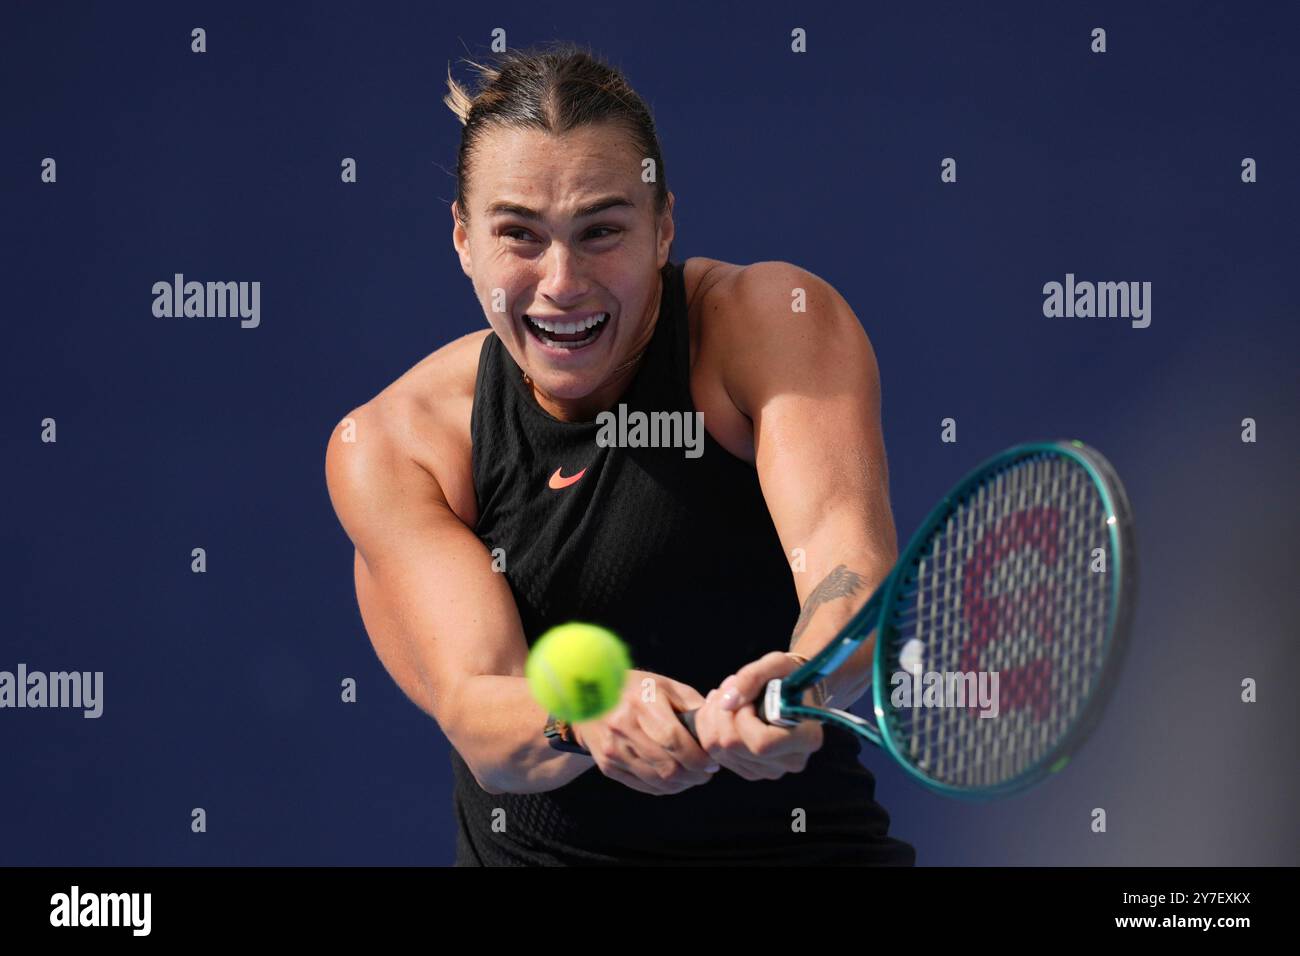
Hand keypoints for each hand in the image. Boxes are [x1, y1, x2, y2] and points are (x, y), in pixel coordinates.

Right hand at [574, 669, 720, 795]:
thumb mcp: (665, 686)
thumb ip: (693, 705)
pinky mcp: (607, 765)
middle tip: (707, 772)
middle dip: (694, 775)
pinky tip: (675, 780)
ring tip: (694, 776)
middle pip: (667, 766)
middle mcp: (623, 726)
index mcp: (642, 702)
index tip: (713, 762)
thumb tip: (718, 729)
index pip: (674, 740)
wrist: (588, 698)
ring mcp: (612, 749)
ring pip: (656, 781)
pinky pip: (643, 786)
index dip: (698, 757)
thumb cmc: (637, 689)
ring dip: (682, 784)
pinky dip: (664, 788)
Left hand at [692, 652, 823, 780]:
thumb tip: (727, 703)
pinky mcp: (752, 771)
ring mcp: (770, 770)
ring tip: (727, 696)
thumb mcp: (776, 663)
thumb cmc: (788, 676)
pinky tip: (724, 711)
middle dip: (722, 713)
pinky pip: (716, 755)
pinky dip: (711, 728)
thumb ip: (752, 677)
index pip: (761, 743)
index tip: (748, 699)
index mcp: (806, 738)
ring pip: (719, 751)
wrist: (794, 692)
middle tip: (730, 688)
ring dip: (713, 718)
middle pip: (734, 747)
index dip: (743, 719)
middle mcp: (791, 761)